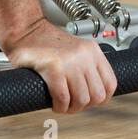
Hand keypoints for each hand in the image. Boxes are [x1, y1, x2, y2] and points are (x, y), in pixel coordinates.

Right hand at [2, 18, 117, 114]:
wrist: (26, 30)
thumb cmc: (46, 43)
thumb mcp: (76, 51)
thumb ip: (86, 66)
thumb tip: (94, 91)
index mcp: (94, 52)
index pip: (111, 83)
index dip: (101, 98)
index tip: (90, 102)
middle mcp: (85, 56)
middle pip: (97, 95)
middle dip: (84, 106)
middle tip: (72, 104)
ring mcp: (70, 62)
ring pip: (81, 99)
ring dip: (71, 108)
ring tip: (62, 105)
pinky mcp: (54, 68)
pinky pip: (63, 97)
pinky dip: (59, 106)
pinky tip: (54, 104)